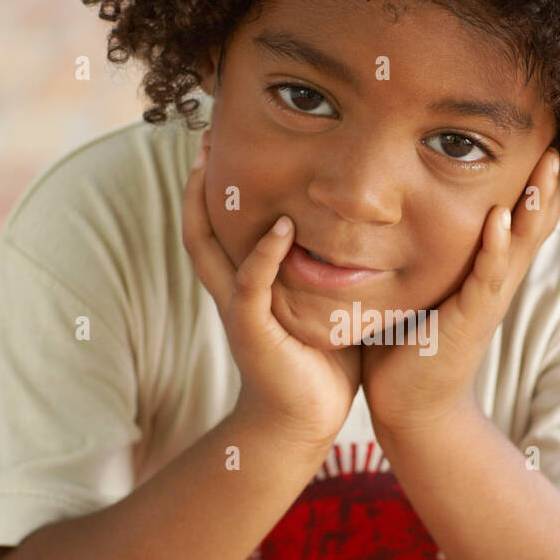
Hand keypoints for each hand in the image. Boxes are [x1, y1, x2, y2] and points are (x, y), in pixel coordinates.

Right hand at [182, 134, 360, 447]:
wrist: (304, 421)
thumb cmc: (321, 366)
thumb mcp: (324, 305)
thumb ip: (329, 271)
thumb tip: (362, 234)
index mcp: (246, 285)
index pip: (219, 227)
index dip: (214, 188)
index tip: (222, 146)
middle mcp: (232, 291)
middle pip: (198, 228)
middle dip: (197, 183)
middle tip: (206, 138)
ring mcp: (237, 310)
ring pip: (208, 248)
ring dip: (210, 205)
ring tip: (217, 163)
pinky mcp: (251, 331)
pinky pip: (251, 286)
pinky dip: (264, 255)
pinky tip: (282, 228)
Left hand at [362, 146, 559, 438]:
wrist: (407, 405)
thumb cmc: (405, 345)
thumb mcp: (418, 285)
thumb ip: (418, 251)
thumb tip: (391, 210)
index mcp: (485, 270)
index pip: (515, 215)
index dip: (531, 179)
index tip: (543, 133)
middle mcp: (495, 281)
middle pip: (532, 221)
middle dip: (546, 180)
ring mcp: (487, 300)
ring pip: (520, 243)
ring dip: (534, 204)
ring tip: (548, 164)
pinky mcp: (470, 320)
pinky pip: (487, 278)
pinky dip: (496, 248)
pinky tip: (501, 218)